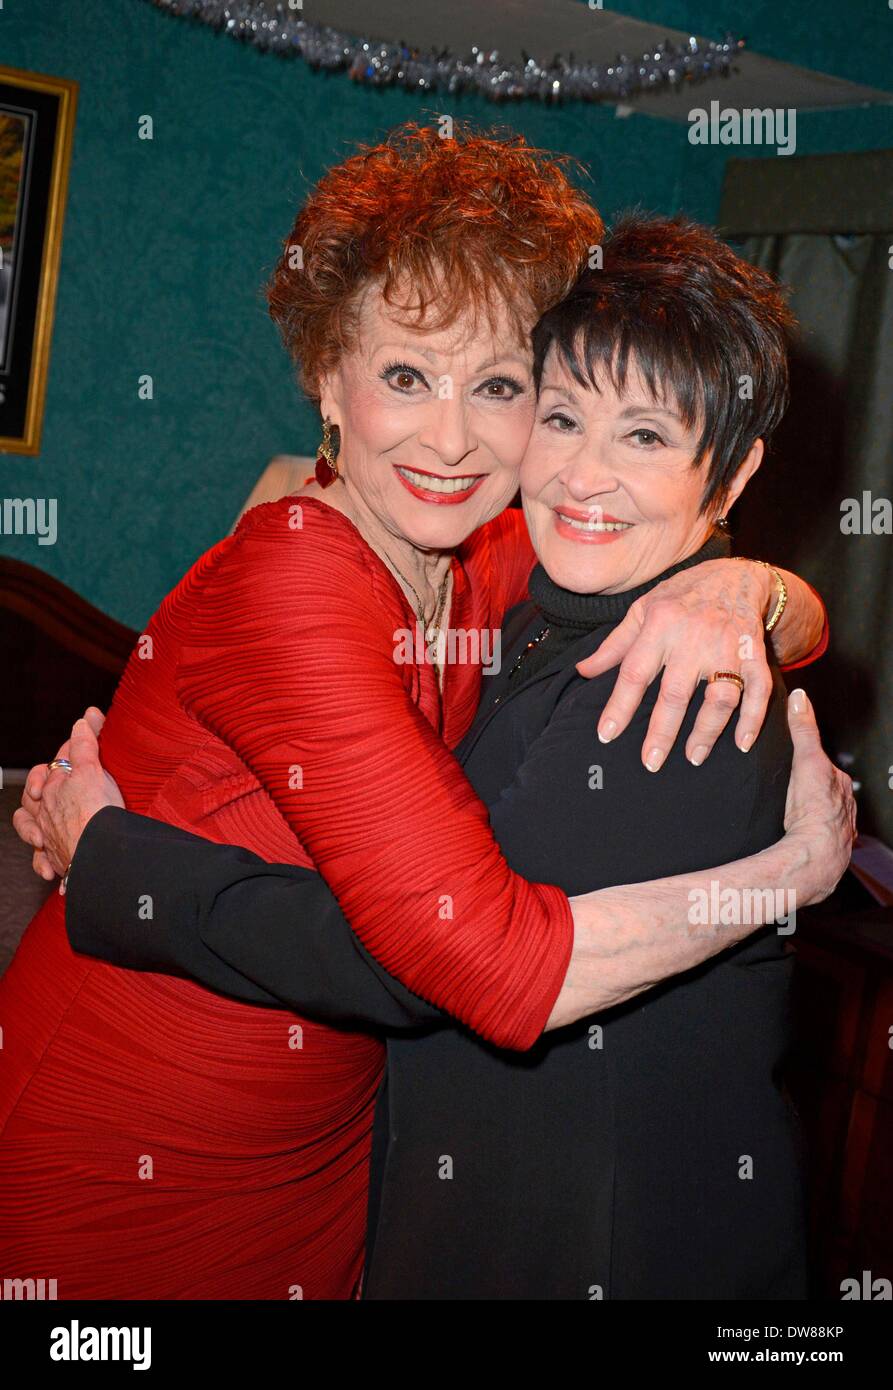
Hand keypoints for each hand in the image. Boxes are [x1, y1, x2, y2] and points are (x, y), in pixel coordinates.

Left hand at [12, 707, 123, 881]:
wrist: (98, 858)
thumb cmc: (96, 815)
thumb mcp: (92, 770)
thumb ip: (86, 745)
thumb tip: (84, 718)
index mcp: (53, 788)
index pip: (58, 761)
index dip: (74, 747)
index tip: (89, 731)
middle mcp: (45, 813)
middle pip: (34, 795)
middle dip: (39, 786)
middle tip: (53, 783)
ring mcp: (49, 837)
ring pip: (29, 827)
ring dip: (33, 825)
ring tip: (43, 820)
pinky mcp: (57, 861)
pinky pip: (41, 859)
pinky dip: (44, 859)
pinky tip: (51, 856)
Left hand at [577, 558, 772, 769]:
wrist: (737, 575)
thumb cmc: (682, 595)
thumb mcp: (643, 609)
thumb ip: (615, 644)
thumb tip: (584, 672)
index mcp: (660, 624)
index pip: (634, 672)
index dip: (619, 705)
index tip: (606, 735)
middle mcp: (693, 636)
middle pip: (675, 692)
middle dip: (662, 730)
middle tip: (650, 761)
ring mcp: (727, 646)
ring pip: (719, 697)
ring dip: (707, 731)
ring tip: (693, 757)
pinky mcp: (754, 653)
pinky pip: (758, 690)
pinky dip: (753, 718)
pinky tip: (742, 742)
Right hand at [783, 688, 855, 904]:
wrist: (815, 854)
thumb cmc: (812, 811)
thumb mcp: (805, 760)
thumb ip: (803, 729)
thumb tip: (799, 698)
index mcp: (840, 784)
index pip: (825, 766)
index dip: (808, 763)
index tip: (793, 764)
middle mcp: (845, 805)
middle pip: (825, 791)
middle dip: (809, 790)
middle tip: (787, 790)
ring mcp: (838, 827)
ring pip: (823, 815)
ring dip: (810, 814)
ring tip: (790, 814)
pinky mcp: (827, 847)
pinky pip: (817, 837)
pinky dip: (807, 835)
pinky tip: (794, 835)